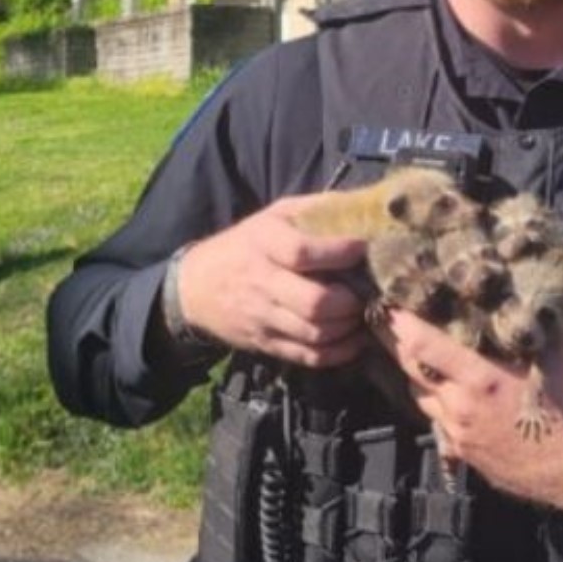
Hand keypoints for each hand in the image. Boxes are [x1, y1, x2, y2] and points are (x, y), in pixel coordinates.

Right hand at [173, 194, 370, 366]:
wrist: (196, 286)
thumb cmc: (247, 244)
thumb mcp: (275, 215)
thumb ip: (316, 208)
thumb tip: (366, 205)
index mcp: (264, 243)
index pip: (302, 253)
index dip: (339, 253)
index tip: (361, 249)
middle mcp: (261, 282)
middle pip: (314, 303)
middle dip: (349, 301)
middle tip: (365, 292)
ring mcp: (262, 317)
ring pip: (315, 333)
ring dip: (348, 327)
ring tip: (362, 313)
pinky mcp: (266, 344)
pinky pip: (308, 356)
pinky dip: (338, 353)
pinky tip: (354, 339)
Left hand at [377, 299, 562, 514]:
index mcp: (480, 378)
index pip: (420, 343)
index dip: (400, 319)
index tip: (391, 297)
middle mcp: (459, 404)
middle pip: (408, 365)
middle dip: (396, 338)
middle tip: (393, 312)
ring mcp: (456, 430)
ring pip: (417, 391)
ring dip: (415, 369)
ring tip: (419, 344)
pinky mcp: (458, 449)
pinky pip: (433, 415)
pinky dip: (433, 395)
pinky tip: (445, 383)